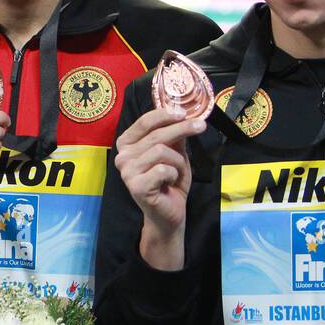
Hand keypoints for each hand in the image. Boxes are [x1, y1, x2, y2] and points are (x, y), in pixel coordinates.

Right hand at [113, 107, 204, 269]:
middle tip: (201, 126)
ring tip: (176, 172)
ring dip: (177, 161)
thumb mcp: (175, 153)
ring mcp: (127, 172)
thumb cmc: (170, 181)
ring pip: (161, 151)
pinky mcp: (136, 186)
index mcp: (127, 145)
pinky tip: (169, 183)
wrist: (169, 212)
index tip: (184, 112)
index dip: (165, 114)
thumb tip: (183, 113)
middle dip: (182, 129)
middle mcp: (122, 156)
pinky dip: (173, 174)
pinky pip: (163, 169)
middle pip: (155, 135)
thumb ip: (175, 136)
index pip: (144, 122)